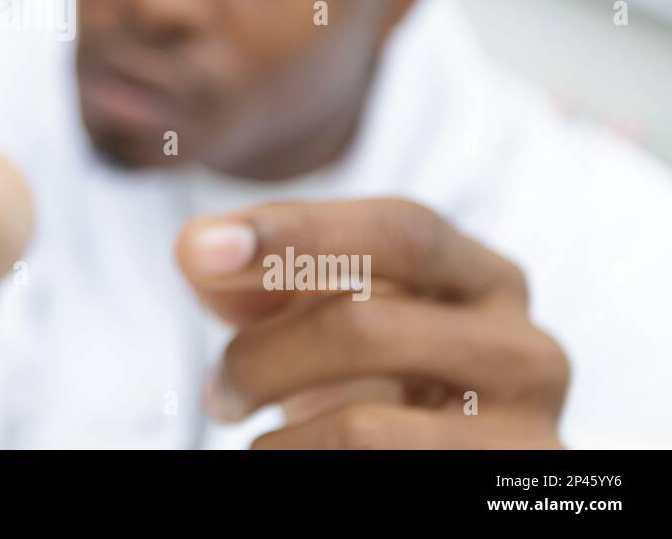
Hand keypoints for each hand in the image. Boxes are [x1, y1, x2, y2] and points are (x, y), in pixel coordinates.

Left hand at [176, 198, 568, 447]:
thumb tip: (198, 249)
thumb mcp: (321, 316)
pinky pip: (366, 476)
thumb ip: (261, 275)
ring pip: (359, 428)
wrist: (437, 468)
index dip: (297, 231)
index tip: (200, 247)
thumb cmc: (378, 387)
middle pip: (364, 324)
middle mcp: (526, 348)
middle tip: (217, 392)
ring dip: (275, 436)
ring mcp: (527, 435)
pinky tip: (286, 459)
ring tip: (254, 443)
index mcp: (484, 278)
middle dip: (260, 355)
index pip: (400, 229)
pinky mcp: (500, 495)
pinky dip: (299, 466)